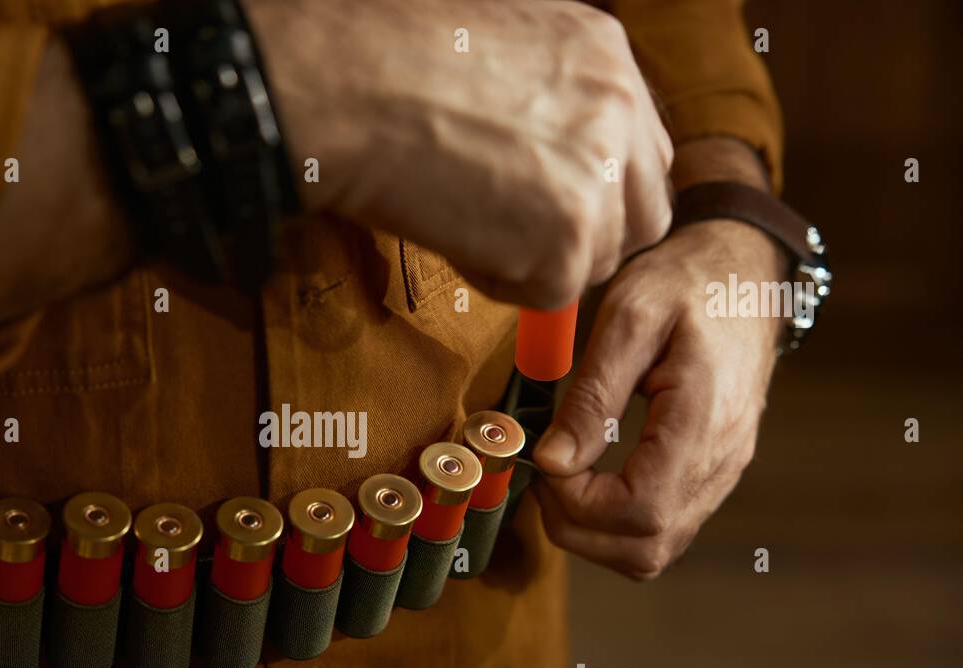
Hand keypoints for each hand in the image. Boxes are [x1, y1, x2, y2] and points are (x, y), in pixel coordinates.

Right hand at [244, 0, 672, 307]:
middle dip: (590, 238)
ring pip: (596, 258)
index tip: (558, 209)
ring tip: (467, 222)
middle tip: (526, 239)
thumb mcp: (497, 49)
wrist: (350, 90)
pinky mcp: (570, 236)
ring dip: (536, 261)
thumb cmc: (388, 64)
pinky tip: (456, 238)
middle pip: (643, 211)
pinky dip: (501, 282)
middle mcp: (619, 108)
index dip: (600, 190)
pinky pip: (549, 293)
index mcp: (603, 54)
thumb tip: (543, 162)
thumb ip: (546, 100)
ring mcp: (601, 173)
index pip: (640, 150)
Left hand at [531, 218, 787, 579]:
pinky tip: (590, 481)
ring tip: (563, 479)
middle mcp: (722, 461)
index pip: (641, 511)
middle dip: (577, 528)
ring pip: (654, 551)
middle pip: (646, 549)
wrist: (747, 275)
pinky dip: (617, 525)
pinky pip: (663, 530)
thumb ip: (593, 394)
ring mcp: (723, 473)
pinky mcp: (713, 474)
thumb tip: (552, 462)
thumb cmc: (687, 284)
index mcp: (704, 421)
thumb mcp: (630, 315)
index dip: (579, 505)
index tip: (546, 463)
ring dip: (594, 534)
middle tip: (544, 476)